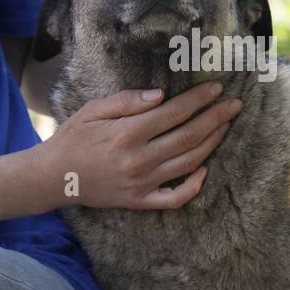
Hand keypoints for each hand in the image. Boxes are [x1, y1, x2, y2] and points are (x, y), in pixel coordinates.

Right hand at [39, 82, 241, 209]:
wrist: (54, 177)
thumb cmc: (73, 138)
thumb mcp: (93, 110)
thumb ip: (127, 102)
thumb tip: (161, 95)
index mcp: (128, 134)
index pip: (174, 113)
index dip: (199, 100)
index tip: (216, 88)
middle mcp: (139, 160)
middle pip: (189, 137)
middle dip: (216, 118)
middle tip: (235, 105)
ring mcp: (142, 183)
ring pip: (189, 163)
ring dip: (212, 143)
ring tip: (225, 126)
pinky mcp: (140, 201)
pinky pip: (175, 198)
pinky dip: (194, 186)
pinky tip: (204, 170)